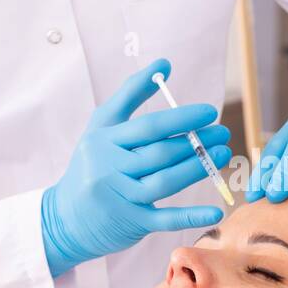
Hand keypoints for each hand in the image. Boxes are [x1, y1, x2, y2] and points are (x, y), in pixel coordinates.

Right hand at [41, 59, 231, 276]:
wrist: (64, 219)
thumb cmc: (92, 165)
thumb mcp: (101, 127)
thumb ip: (131, 94)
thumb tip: (164, 64)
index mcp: (104, 140)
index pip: (149, 127)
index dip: (182, 118)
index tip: (209, 112)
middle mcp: (109, 167)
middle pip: (161, 153)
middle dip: (197, 142)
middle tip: (222, 133)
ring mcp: (119, 197)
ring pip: (165, 181)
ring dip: (198, 167)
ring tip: (222, 154)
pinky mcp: (130, 222)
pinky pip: (165, 218)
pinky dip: (191, 216)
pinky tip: (216, 211)